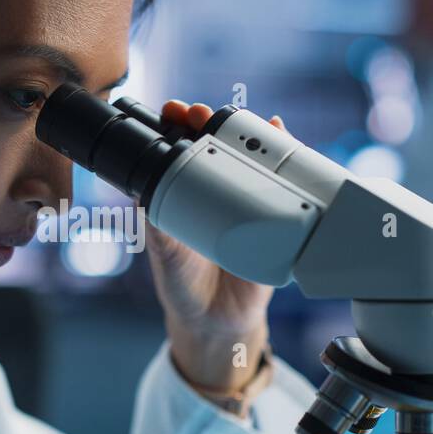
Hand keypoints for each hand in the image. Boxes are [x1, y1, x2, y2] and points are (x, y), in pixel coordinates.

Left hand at [140, 101, 288, 397]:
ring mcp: (249, 203)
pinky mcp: (275, 220)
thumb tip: (144, 193)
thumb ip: (157, 223)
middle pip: (218, 144)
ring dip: (251, 132)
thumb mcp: (165, 251)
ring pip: (253, 157)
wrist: (214, 321)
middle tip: (200, 113)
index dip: (178, 125)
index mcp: (186, 194)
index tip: (173, 111)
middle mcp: (218, 192)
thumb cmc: (183, 282)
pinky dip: (288, 159)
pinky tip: (285, 137)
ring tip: (247, 117)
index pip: (182, 147)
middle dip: (210, 120)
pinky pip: (285, 185)